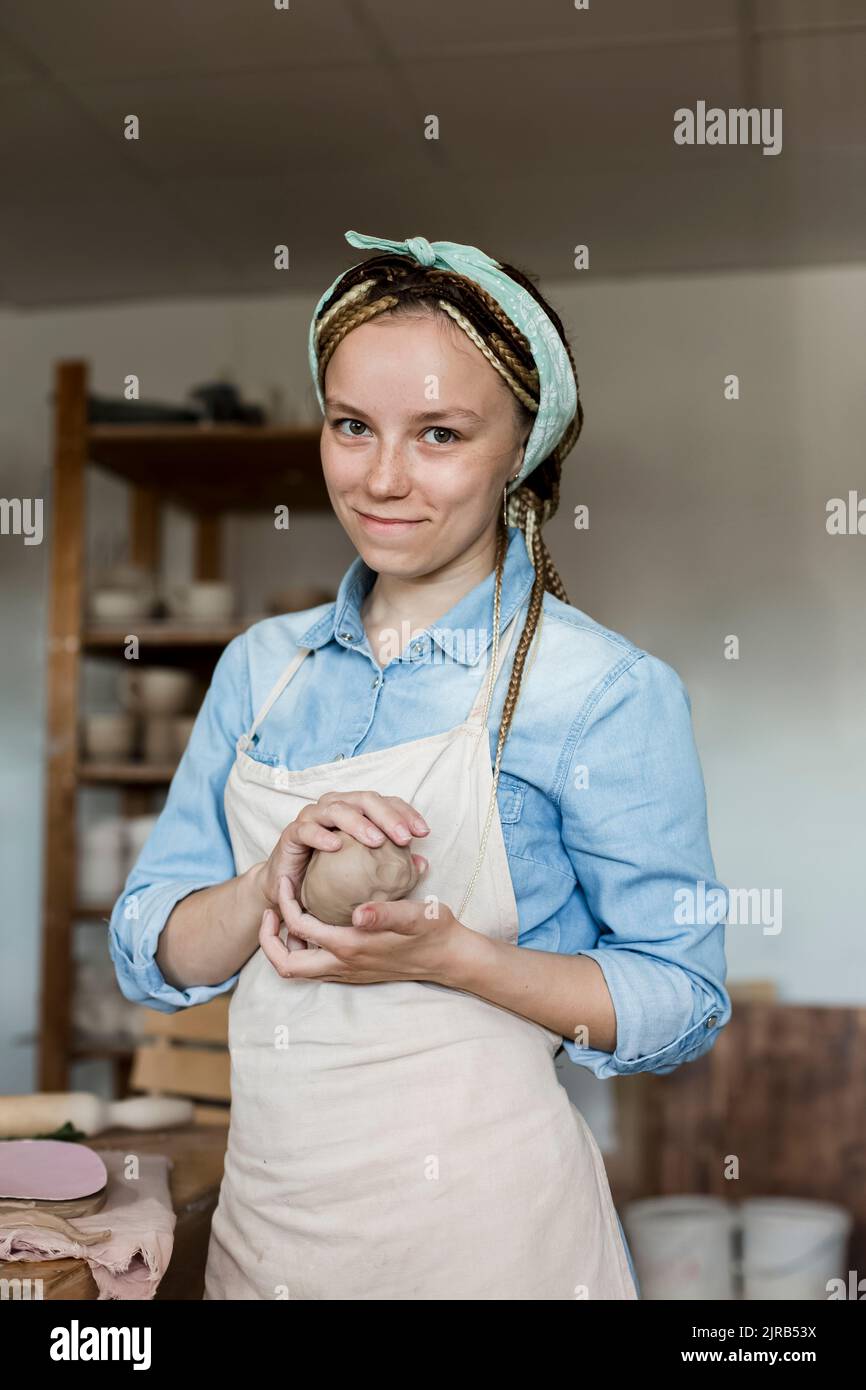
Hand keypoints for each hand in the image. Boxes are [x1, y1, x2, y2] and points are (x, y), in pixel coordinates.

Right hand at [252, 790, 429, 917]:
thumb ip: (392, 864)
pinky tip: (336, 846)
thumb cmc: (330, 875)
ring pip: (337, 808)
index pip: (385, 802)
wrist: (290, 889)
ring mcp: (312, 817)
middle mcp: (335, 807)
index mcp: (356, 810)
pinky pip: (306, 829)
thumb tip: (423, 863)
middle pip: (365, 800)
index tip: (424, 832)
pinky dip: (321, 835)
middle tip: (405, 838)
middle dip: (388, 816)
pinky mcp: (292, 833)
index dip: (406, 813)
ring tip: (377, 841)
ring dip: (359, 823)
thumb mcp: (364, 871)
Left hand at [258, 873, 467, 985]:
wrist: (451, 959)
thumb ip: (384, 912)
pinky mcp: (355, 974)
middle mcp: (344, 965)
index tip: (287, 880)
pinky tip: (317, 926)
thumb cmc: (434, 931)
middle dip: (269, 939)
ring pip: (299, 970)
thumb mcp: (414, 915)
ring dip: (286, 946)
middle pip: (287, 964)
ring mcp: (349, 973)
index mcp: (351, 946)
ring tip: (289, 916)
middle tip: (272, 911)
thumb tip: (357, 912)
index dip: (285, 903)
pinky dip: (305, 950)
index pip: (300, 927)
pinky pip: (316, 968)